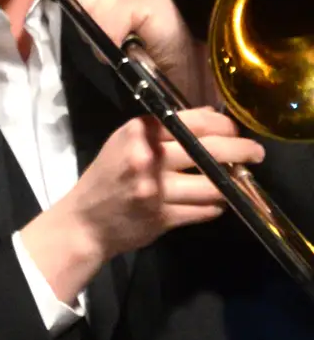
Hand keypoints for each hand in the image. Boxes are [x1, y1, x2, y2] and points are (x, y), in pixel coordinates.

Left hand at [12, 0, 208, 103]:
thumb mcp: (104, 0)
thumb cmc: (138, 27)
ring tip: (123, 33)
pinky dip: (111, 41)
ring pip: (88, 11)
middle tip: (114, 26)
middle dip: (86, 19)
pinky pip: (105, 26)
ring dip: (100, 33)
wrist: (178, 51)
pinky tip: (130, 38)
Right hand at [20, 106, 261, 299]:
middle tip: (255, 154)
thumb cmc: (106, 177)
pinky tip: (212, 202)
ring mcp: (155, 190)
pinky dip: (214, 206)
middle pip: (209, 151)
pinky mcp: (162, 217)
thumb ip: (163, 129)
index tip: (235, 131)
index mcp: (137, 134)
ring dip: (229, 184)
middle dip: (241, 152)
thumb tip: (210, 117)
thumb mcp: (124, 143)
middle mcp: (146, 158)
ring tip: (232, 182)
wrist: (84, 221)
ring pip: (213, 185)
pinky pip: (205, 211)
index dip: (223, 126)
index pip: (193, 122)